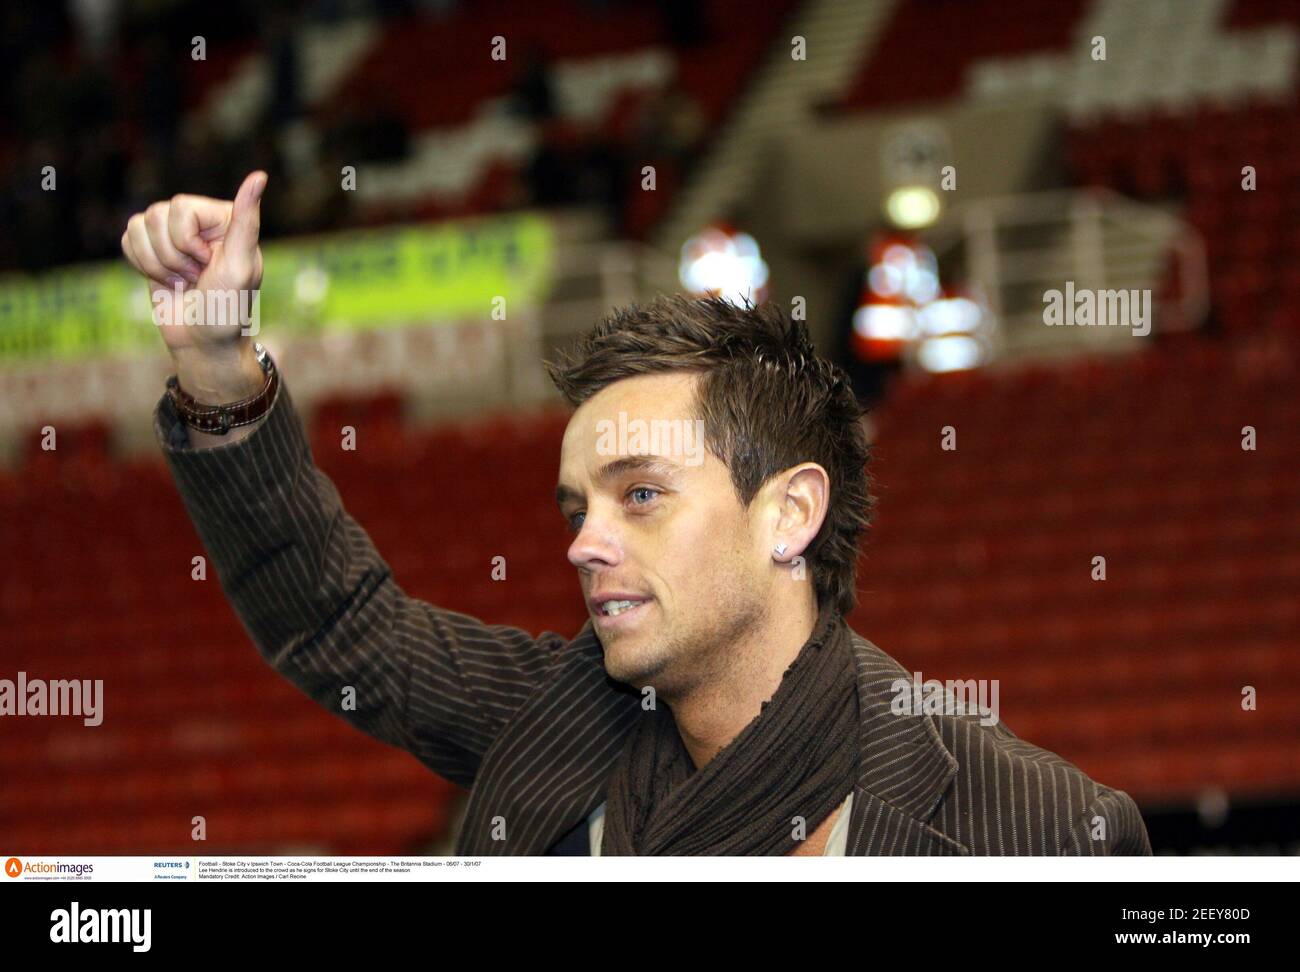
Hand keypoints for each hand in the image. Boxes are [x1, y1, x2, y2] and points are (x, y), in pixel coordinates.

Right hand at [121, 171, 266, 354]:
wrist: (202, 342)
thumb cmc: (226, 307)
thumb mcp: (240, 266)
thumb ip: (246, 220)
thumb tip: (259, 175)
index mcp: (226, 217)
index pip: (181, 206)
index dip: (187, 242)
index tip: (209, 265)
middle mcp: (200, 219)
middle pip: (157, 214)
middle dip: (172, 256)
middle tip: (196, 277)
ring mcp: (174, 232)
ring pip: (139, 225)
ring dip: (157, 263)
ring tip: (184, 281)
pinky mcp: (152, 248)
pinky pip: (127, 238)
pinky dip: (141, 264)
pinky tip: (166, 281)